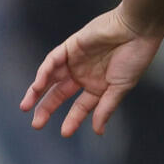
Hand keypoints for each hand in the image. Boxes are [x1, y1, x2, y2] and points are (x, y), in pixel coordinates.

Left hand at [22, 4, 163, 136]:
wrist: (136, 30)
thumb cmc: (134, 58)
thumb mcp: (120, 88)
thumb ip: (106, 107)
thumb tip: (98, 131)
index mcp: (98, 86)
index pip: (80, 106)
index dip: (73, 119)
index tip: (65, 133)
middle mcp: (84, 74)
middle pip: (60, 94)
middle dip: (47, 108)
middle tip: (36, 124)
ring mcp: (75, 61)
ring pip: (51, 78)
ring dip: (37, 92)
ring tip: (27, 106)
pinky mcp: (70, 46)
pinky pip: (52, 61)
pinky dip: (44, 73)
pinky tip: (38, 86)